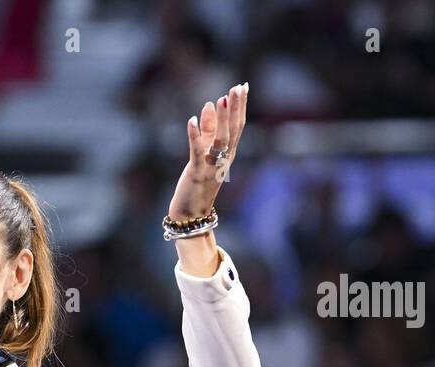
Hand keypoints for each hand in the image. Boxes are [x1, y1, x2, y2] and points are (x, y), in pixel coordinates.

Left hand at [168, 82, 248, 220]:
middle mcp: (224, 158)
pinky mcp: (197, 172)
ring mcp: (212, 165)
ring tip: (222, 99)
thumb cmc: (199, 182)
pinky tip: (192, 120)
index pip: (237, 125)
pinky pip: (197, 152)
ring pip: (221, 139)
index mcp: (227, 152)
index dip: (240, 106)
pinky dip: (195, 136)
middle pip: (233, 130)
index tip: (243, 86)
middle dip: (236, 108)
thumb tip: (210, 104)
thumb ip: (209, 129)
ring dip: (222, 119)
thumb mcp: (206, 151)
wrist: (191, 212)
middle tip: (238, 87)